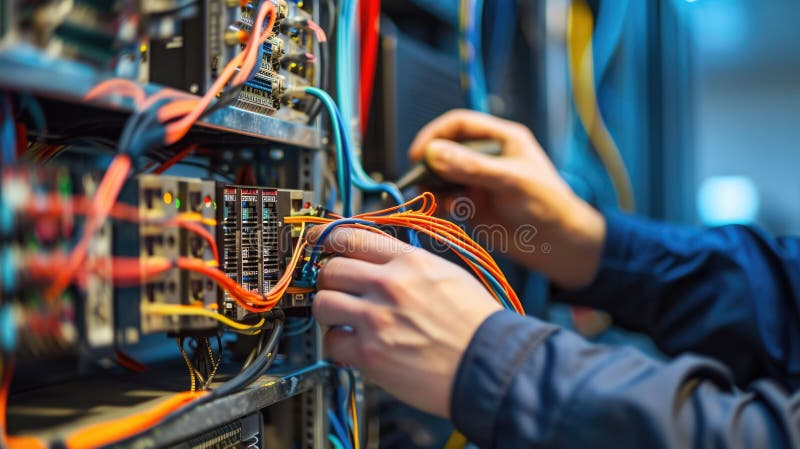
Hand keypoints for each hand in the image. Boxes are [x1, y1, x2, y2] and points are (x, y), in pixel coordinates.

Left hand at [308, 226, 501, 417]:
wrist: (491, 365)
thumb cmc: (477, 325)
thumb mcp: (448, 274)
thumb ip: (409, 265)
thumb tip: (380, 262)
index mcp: (410, 261)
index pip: (352, 236)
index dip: (328, 239)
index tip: (319, 243)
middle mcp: (390, 284)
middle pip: (330, 268)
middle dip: (329, 280)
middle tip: (336, 290)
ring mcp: (376, 318)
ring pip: (322, 302)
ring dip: (328, 312)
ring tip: (343, 320)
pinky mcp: (370, 353)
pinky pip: (331, 342)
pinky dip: (337, 346)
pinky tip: (353, 347)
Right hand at [409, 109, 605, 288]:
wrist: (560, 245)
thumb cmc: (547, 204)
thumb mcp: (510, 181)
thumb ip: (472, 167)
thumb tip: (433, 153)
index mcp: (501, 138)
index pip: (459, 124)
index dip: (435, 135)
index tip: (419, 154)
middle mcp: (486, 157)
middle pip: (445, 150)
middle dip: (430, 165)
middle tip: (420, 181)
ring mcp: (477, 181)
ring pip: (442, 177)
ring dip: (433, 187)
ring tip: (433, 200)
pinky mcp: (473, 205)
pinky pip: (447, 199)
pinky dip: (441, 204)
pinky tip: (447, 212)